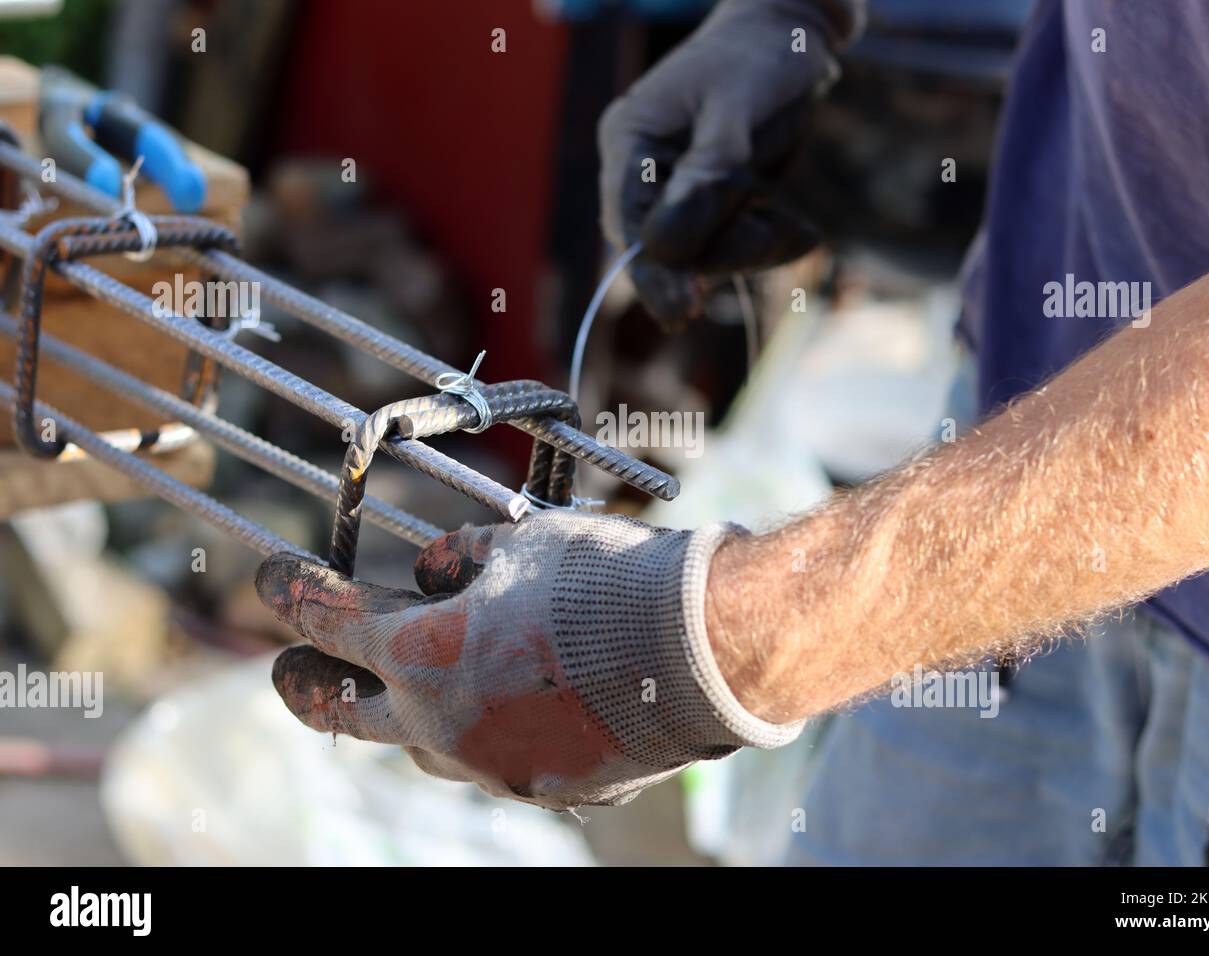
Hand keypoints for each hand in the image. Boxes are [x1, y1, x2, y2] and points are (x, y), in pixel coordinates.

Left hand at [256, 511, 801, 809]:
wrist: (703, 649)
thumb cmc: (609, 584)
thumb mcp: (521, 545)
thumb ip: (462, 560)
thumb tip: (437, 574)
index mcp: (425, 657)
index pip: (331, 621)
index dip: (293, 593)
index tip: (272, 576)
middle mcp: (447, 727)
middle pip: (350, 715)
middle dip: (311, 688)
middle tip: (289, 671)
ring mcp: (499, 767)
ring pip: (427, 745)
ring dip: (408, 713)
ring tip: (415, 686)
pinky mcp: (555, 788)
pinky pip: (502, 758)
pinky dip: (493, 728)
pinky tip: (517, 703)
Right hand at [598, 0, 852, 325]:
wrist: (793, 36)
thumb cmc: (760, 58)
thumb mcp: (735, 110)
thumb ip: (704, 177)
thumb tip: (664, 250)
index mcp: (630, 138)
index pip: (628, 219)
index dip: (653, 270)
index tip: (683, 311)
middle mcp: (644, 169)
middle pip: (664, 247)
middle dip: (721, 251)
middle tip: (775, 235)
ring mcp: (677, 190)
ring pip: (702, 253)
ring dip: (751, 249)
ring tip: (794, 228)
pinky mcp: (711, 204)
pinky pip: (731, 245)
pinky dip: (767, 244)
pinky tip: (799, 230)